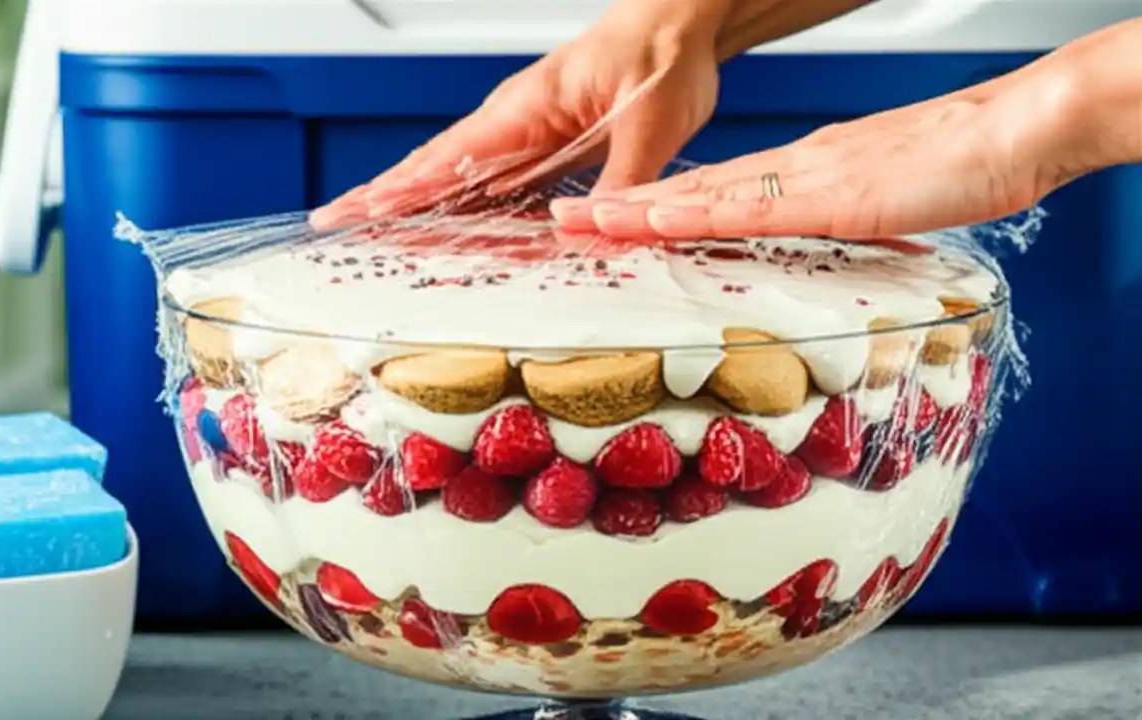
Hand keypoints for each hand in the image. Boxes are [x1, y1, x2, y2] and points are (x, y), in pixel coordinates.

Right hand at [309, 0, 722, 228]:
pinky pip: (489, 182)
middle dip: (380, 196)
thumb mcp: (651, 123)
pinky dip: (456, 205)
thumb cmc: (662, 55)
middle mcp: (514, 120)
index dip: (399, 188)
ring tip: (366, 231)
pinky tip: (442, 228)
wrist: (679, 26)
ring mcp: (523, 133)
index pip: (447, 154)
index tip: (355, 210)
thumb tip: (586, 231)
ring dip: (409, 204)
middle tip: (332, 223)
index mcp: (526, 107)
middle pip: (432, 165)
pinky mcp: (541, 145)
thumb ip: (617, 181)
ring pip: (454, 175)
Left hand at [549, 90, 1055, 239]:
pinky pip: (752, 206)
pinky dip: (699, 213)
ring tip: (584, 222)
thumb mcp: (886, 207)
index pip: (716, 197)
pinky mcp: (832, 194)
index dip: (658, 210)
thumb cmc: (965, 166)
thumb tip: (823, 250)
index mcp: (804, 177)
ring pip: (706, 196)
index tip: (611, 223)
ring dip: (641, 211)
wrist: (1018, 131)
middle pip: (693, 193)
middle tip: (566, 221)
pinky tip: (658, 220)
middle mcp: (793, 172)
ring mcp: (807, 180)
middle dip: (626, 209)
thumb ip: (846, 225)